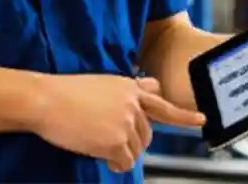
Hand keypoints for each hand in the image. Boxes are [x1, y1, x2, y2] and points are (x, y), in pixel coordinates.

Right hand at [29, 75, 204, 172]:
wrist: (46, 100)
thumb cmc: (66, 92)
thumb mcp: (103, 84)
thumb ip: (130, 90)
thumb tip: (152, 86)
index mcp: (129, 88)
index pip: (162, 103)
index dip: (183, 115)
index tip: (201, 119)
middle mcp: (133, 104)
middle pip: (146, 135)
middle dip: (131, 141)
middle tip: (107, 139)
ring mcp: (126, 123)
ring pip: (135, 150)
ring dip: (119, 152)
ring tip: (96, 141)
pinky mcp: (117, 141)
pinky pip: (124, 161)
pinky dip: (113, 163)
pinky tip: (98, 153)